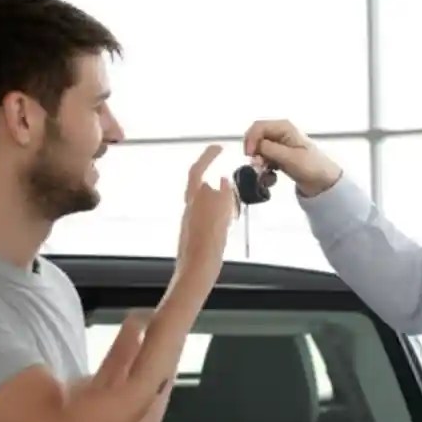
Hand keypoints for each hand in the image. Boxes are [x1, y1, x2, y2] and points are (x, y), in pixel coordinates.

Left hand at [177, 144, 236, 275]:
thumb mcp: (217, 219)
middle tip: (224, 168)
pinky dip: (219, 208)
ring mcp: (192, 221)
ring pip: (204, 199)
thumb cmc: (206, 249)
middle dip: (211, 172)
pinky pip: (209, 213)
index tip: (218, 147)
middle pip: (199, 184)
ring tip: (232, 193)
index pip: (197, 171)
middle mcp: (190, 209)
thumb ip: (220, 197)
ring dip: (217, 191)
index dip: (207, 157)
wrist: (195, 275)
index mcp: (193, 202)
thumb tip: (222, 180)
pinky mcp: (197, 234)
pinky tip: (228, 215)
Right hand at [243, 119, 343, 197]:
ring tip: (267, 173)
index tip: (250, 156)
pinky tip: (271, 177)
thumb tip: (255, 147)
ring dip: (259, 163)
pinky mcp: (279, 157)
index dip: (251, 140)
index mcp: (284, 127)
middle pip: (256, 138)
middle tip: (259, 166)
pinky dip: (264, 168)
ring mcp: (279, 145)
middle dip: (254, 153)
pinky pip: (264, 160)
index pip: (258, 127)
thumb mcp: (290, 157)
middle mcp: (280, 133)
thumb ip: (269, 149)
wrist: (324, 183)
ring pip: (258, 150)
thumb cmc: (311, 167)